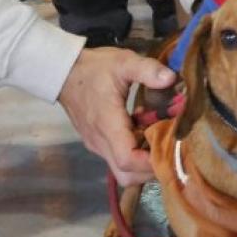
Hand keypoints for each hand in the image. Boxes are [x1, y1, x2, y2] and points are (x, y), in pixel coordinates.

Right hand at [57, 45, 178, 183]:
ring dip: (143, 165)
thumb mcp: (123, 62)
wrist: (65, 73)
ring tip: (160, 143)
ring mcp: (97, 145)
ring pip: (123, 172)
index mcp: (107, 125)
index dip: (151, 162)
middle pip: (127, 175)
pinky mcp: (97, 143)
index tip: (171, 149)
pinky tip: (146, 136)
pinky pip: (117, 160)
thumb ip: (147, 70)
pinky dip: (135, 157)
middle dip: (151, 169)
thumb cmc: (94, 68)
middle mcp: (100, 142)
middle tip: (170, 150)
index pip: (127, 160)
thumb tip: (171, 79)